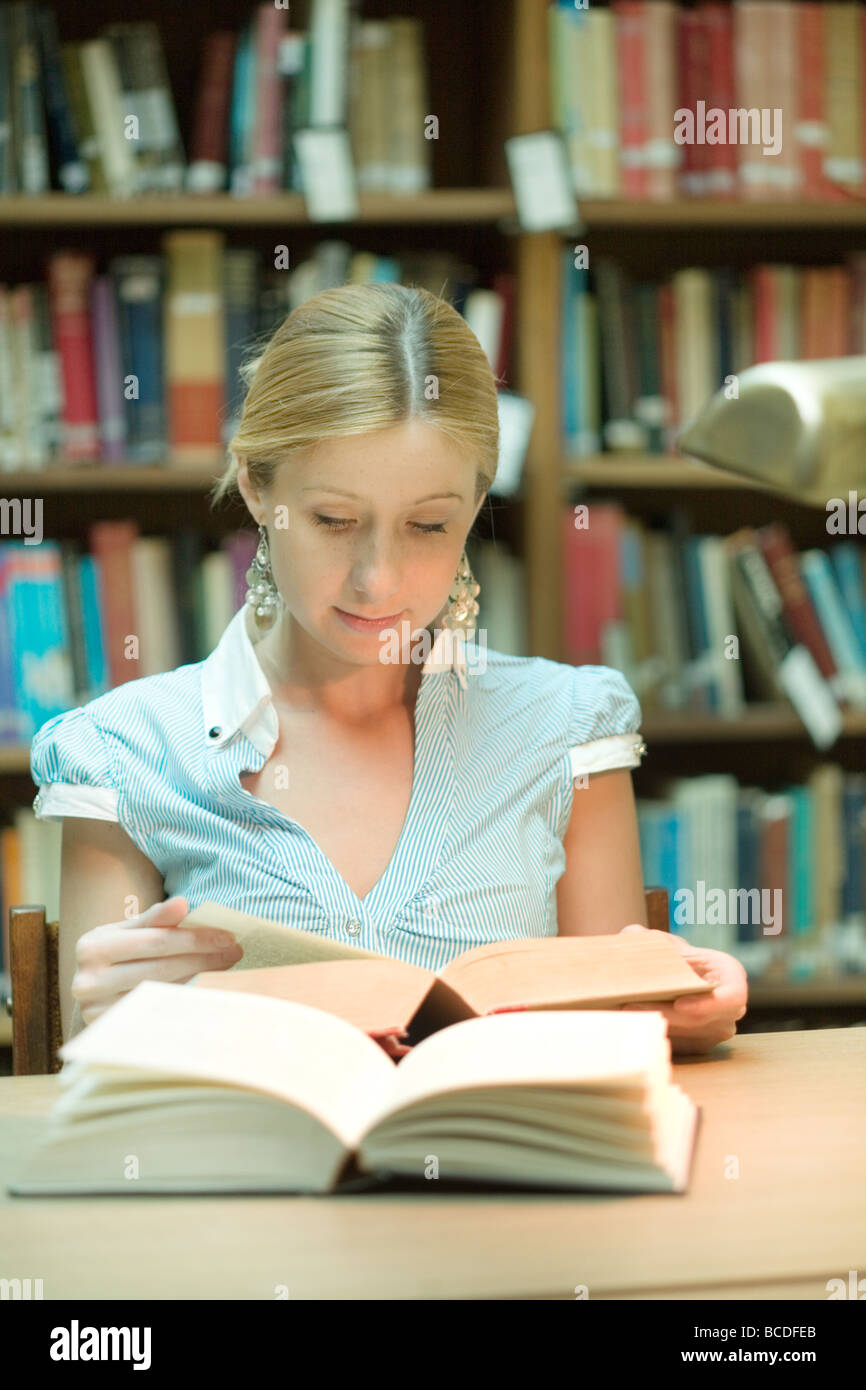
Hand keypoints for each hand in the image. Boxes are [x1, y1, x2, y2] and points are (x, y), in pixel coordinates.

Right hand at [72, 896, 243, 1024]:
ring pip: (162, 993)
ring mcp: (97, 1012)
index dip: (194, 938)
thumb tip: (182, 903)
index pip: (155, 940)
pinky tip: (205, 991)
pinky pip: (157, 1015)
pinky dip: (184, 1002)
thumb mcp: (128, 932)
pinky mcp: (111, 1034)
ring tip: (226, 968)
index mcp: (92, 946)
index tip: (227, 936)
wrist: (93, 992)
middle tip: (234, 952)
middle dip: (203, 958)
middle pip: (161, 968)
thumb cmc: (117, 956)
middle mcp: (88, 981)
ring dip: (199, 979)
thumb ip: (156, 918)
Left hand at [617, 922, 747, 1054]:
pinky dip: (654, 1034)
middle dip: (664, 1014)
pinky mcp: (699, 1046)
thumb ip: (652, 939)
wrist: (680, 979)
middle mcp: (731, 1012)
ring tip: (622, 1012)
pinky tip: (629, 1022)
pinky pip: (678, 1045)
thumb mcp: (669, 944)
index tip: (679, 1003)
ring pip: (685, 1036)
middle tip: (630, 1005)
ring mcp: (717, 1032)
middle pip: (700, 1021)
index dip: (707, 1004)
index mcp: (733, 980)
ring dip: (654, 1025)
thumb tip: (632, 934)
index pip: (731, 998)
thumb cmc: (677, 958)